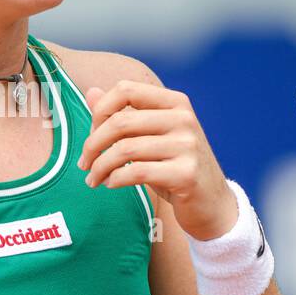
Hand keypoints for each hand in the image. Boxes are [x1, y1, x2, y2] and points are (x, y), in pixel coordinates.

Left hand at [75, 80, 238, 240]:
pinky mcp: (186, 174)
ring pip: (124, 149)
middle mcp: (184, 119)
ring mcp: (187, 146)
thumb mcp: (150, 137)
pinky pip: (137, 172)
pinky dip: (115, 179)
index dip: (100, 111)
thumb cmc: (174, 166)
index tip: (92, 133)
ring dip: (100, 167)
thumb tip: (90, 92)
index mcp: (175, 102)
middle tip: (84, 163)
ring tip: (93, 179)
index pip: (126, 90)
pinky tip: (111, 184)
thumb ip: (122, 114)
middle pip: (120, 122)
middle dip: (93, 144)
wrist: (211, 204)